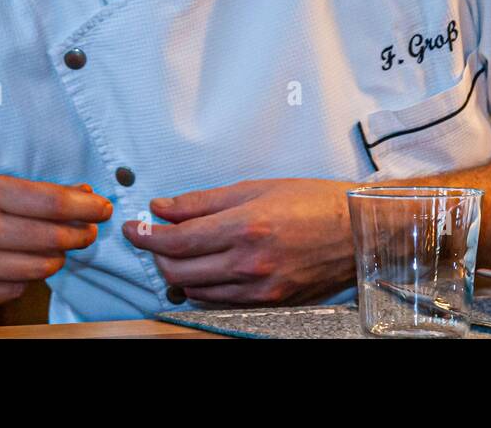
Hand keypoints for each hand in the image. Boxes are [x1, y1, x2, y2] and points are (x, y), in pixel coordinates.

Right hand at [0, 173, 112, 314]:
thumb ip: (24, 192)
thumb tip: (78, 194)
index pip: (53, 202)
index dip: (86, 206)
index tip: (102, 206)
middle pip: (54, 236)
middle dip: (80, 233)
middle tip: (88, 230)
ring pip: (42, 266)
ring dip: (56, 257)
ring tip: (56, 246)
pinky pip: (18, 288)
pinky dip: (26, 277)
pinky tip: (18, 265)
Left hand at [121, 178, 357, 305]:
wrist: (356, 231)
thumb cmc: (312, 202)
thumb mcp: (255, 188)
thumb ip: (203, 201)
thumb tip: (164, 207)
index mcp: (245, 227)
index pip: (177, 239)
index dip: (147, 235)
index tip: (134, 228)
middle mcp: (249, 262)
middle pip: (178, 268)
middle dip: (157, 253)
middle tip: (153, 237)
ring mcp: (258, 288)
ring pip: (194, 290)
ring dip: (178, 271)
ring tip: (180, 252)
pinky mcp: (268, 304)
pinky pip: (219, 303)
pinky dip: (203, 288)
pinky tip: (205, 270)